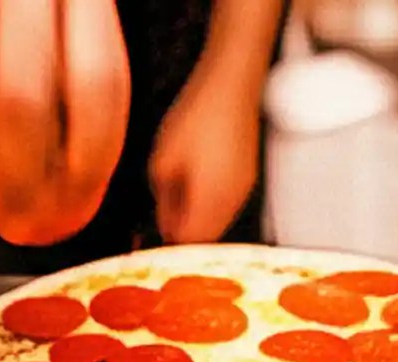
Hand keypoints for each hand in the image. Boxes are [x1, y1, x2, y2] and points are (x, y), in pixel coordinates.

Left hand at [150, 67, 260, 244]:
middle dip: (182, 231)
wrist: (231, 85)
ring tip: (174, 195)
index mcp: (210, 201)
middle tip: (160, 214)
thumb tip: (164, 218)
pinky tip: (194, 183)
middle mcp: (232, 201)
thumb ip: (162, 198)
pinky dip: (208, 204)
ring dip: (196, 218)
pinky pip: (226, 203)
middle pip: (205, 236)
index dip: (166, 239)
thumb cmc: (195, 118)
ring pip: (217, 221)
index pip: (187, 240)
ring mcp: (243, 189)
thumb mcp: (162, 160)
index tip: (150, 231)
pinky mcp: (247, 175)